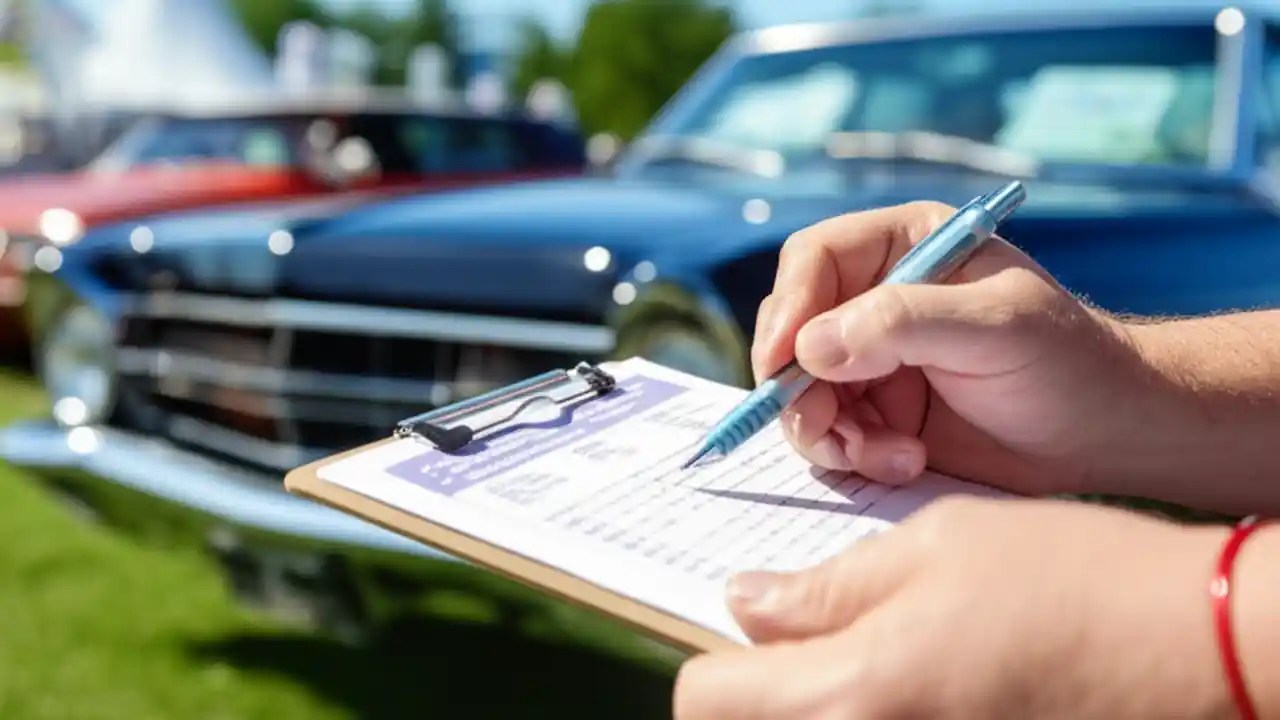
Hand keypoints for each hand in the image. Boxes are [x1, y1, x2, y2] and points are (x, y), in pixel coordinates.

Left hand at [673, 497, 1231, 718]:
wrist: (1200, 647)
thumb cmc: (1073, 579)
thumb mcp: (934, 545)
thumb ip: (825, 587)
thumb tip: (747, 604)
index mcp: (855, 692)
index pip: (708, 699)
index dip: (715, 659)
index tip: (746, 630)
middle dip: (762, 690)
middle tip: (805, 641)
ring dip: (821, 703)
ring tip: (874, 653)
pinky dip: (878, 715)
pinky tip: (924, 680)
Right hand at [752, 201, 1152, 493]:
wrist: (1105, 436)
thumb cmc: (1066, 363)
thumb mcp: (994, 327)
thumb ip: (901, 324)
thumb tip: (809, 348)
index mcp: (904, 247)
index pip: (814, 261)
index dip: (788, 307)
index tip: (782, 361)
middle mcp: (875, 300)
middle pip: (792, 332)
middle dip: (800, 387)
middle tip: (826, 429)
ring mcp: (871, 361)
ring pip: (802, 392)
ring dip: (831, 432)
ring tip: (891, 455)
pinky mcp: (876, 415)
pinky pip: (829, 434)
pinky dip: (852, 455)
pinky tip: (906, 463)